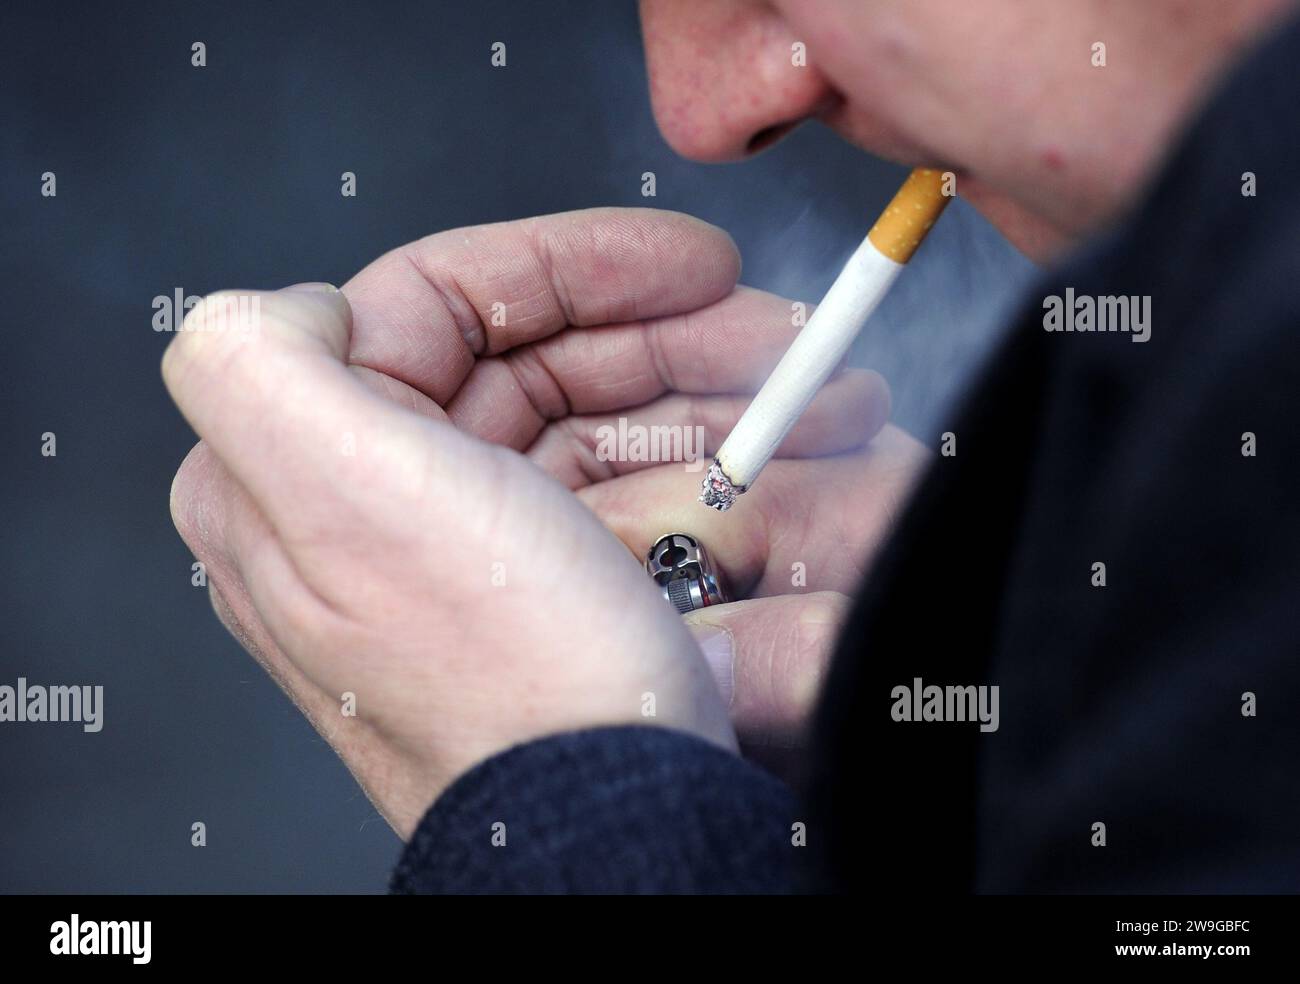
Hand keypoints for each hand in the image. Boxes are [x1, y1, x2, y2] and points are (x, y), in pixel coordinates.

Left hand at [164, 209, 898, 835]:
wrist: (612, 827)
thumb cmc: (499, 680)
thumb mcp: (350, 498)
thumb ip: (257, 362)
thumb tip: (301, 299)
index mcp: (310, 471)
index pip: (437, 305)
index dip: (574, 266)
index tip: (688, 263)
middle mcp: (387, 505)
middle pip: (539, 362)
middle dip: (678, 336)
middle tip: (780, 333)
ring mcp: (482, 550)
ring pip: (608, 421)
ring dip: (723, 398)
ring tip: (822, 401)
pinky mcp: (555, 593)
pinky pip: (644, 491)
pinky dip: (724, 465)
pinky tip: (795, 461)